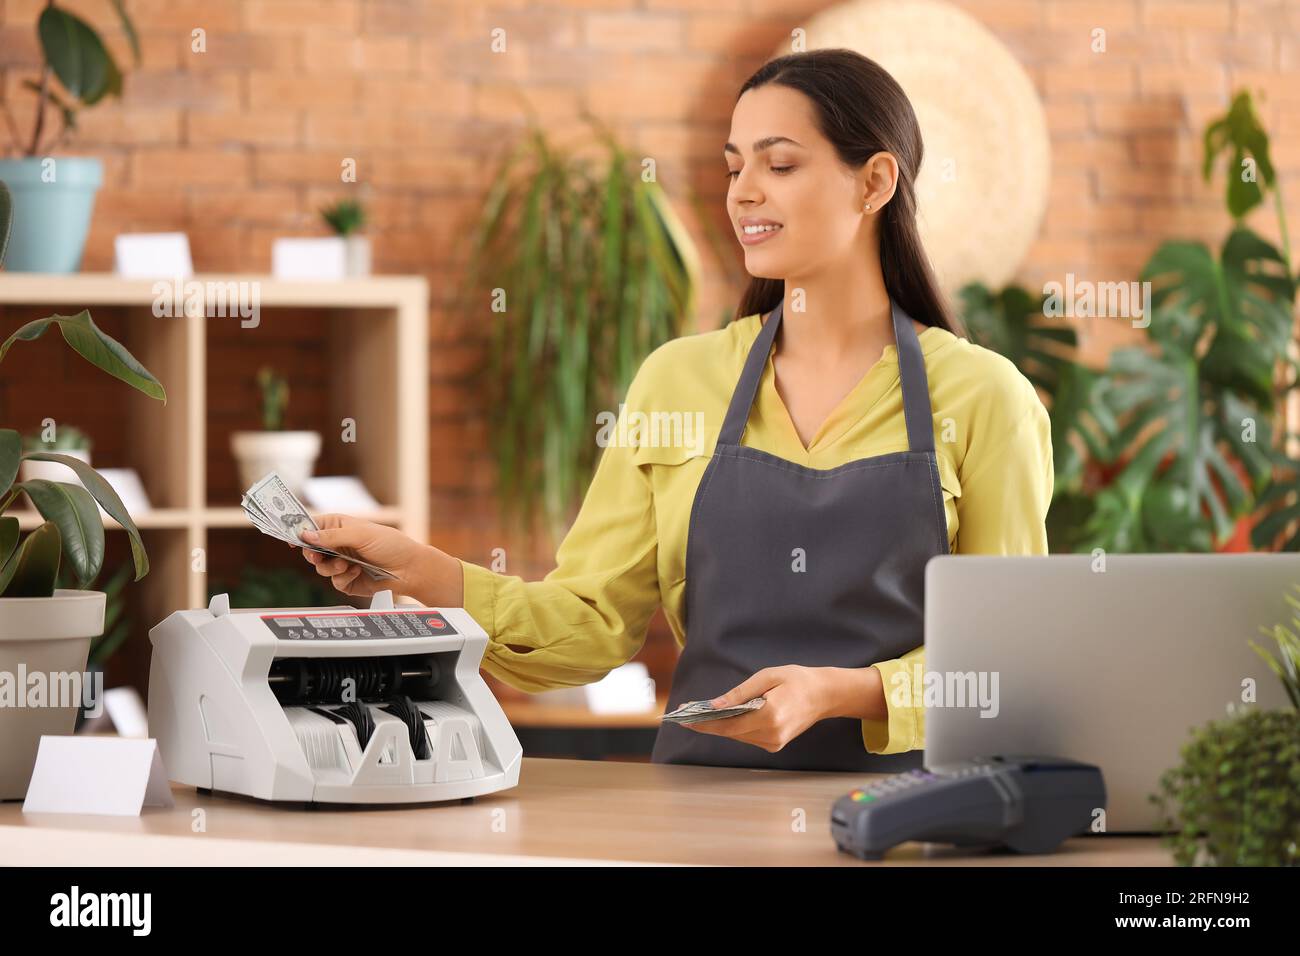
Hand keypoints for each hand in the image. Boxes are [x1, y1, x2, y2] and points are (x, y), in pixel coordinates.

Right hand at [292, 513, 459, 602]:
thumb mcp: (361, 535)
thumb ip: (332, 536)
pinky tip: (356, 572)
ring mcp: (341, 562)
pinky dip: (343, 577)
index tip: (290, 537)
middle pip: (310, 550)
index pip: (311, 525)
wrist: (410, 569)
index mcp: (339, 526)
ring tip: (346, 564)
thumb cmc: (392, 545)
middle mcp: (338, 544)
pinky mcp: (347, 580)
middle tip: (317, 556)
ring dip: (330, 567)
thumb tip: (306, 534)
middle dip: (312, 554)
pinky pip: (334, 581)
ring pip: (320, 567)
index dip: (299, 530)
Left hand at [679, 665, 837, 752]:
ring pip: (737, 736)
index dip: (704, 723)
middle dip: (707, 722)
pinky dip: (734, 726)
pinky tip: (723, 716)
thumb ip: (739, 694)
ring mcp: (774, 742)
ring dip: (719, 725)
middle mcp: (772, 734)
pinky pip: (747, 736)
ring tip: (699, 712)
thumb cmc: (796, 680)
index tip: (684, 719)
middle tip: (686, 711)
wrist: (824, 695)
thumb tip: (714, 706)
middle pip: (730, 732)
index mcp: (770, 715)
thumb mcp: (766, 677)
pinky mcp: (775, 744)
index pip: (728, 725)